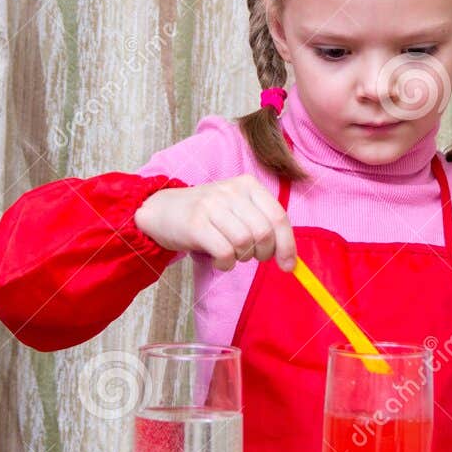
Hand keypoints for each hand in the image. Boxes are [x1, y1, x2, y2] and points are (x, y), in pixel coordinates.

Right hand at [134, 175, 296, 271]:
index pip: (278, 216)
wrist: (160, 210)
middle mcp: (231, 191)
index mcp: (247, 185)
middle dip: (263, 254)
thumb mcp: (236, 209)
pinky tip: (218, 260)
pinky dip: (225, 264)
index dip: (287, 245)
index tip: (288, 266)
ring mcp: (212, 206)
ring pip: (244, 243)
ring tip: (231, 255)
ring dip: (241, 258)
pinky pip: (224, 253)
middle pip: (263, 232)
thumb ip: (263, 225)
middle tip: (251, 257)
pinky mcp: (196, 224)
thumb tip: (290, 259)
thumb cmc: (206, 215)